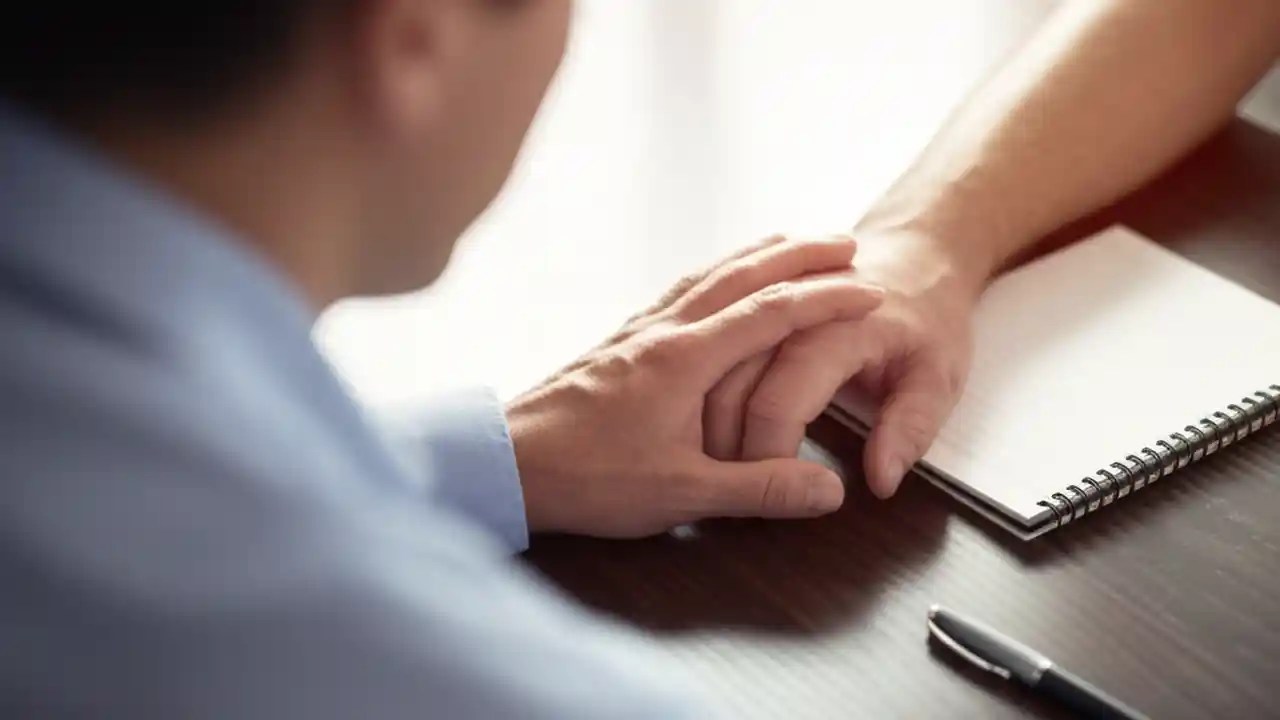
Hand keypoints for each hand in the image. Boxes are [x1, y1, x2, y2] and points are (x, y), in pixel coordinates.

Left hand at [507, 235, 883, 537]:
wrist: (505, 463)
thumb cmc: (585, 478)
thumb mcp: (680, 494)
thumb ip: (760, 488)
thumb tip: (828, 491)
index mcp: (683, 358)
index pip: (770, 312)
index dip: (824, 299)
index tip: (868, 288)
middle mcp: (661, 332)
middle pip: (739, 276)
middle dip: (796, 255)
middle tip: (841, 240)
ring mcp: (634, 334)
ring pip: (704, 276)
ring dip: (751, 255)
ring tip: (784, 242)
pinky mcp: (615, 346)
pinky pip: (676, 292)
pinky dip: (709, 275)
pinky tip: (708, 284)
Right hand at [704, 228, 981, 498]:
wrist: (915, 250)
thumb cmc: (929, 316)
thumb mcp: (940, 376)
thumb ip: (910, 429)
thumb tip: (880, 482)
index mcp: (835, 333)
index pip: (776, 405)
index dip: (765, 460)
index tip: (773, 498)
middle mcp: (788, 318)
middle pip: (728, 390)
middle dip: (724, 450)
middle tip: (736, 494)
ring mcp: (763, 309)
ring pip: (707, 371)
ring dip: (703, 424)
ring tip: (717, 468)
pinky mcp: (749, 310)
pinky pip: (709, 353)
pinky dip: (702, 393)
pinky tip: (706, 424)